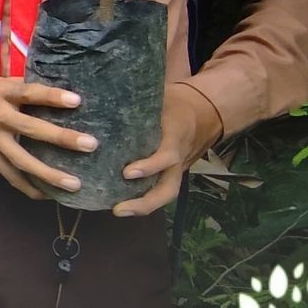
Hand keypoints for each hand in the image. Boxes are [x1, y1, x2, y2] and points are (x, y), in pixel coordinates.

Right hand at [0, 78, 95, 199]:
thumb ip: (24, 88)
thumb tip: (60, 92)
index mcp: (1, 93)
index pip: (29, 93)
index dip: (52, 97)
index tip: (77, 100)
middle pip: (30, 130)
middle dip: (60, 138)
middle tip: (89, 145)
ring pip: (21, 160)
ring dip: (48, 173)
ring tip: (74, 184)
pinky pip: (8, 174)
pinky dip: (27, 186)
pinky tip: (47, 195)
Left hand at [114, 84, 223, 216]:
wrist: (205, 111)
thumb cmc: (174, 102)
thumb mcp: (161, 97)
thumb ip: (137, 101)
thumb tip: (102, 96)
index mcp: (175, 136)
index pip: (166, 156)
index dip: (149, 166)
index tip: (127, 173)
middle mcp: (178, 158)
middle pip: (168, 188)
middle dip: (145, 203)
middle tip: (117, 209)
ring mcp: (177, 169)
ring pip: (166, 194)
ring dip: (143, 207)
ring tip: (117, 211)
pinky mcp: (172, 173)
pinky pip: (160, 189)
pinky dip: (143, 199)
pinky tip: (119, 202)